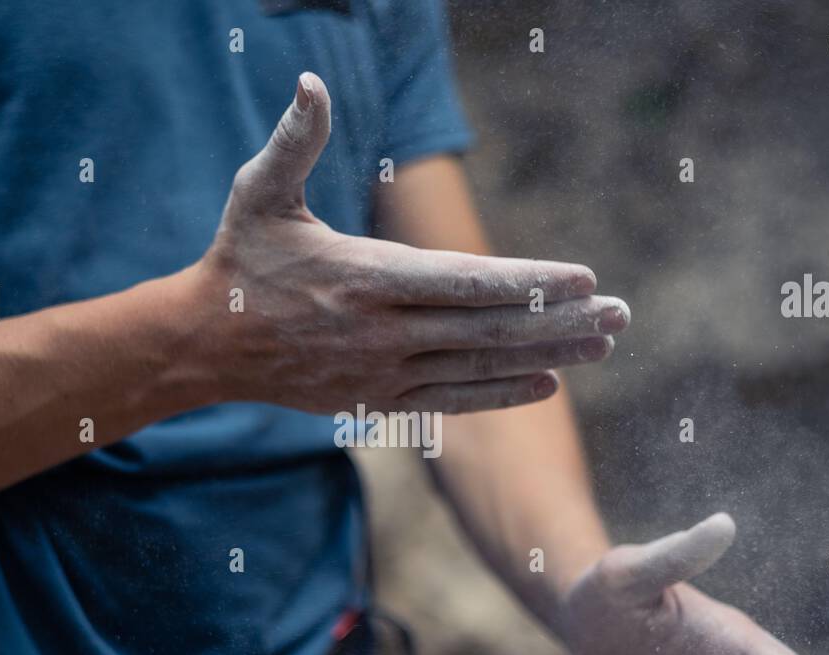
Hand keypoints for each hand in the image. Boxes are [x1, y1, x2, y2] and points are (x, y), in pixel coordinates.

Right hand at [193, 72, 629, 413]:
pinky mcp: (379, 397)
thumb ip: (295, 141)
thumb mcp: (259, 193)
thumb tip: (312, 82)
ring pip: (480, 367)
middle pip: (488, 331)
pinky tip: (546, 384)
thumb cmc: (239, 260)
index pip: (464, 283)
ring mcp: (383, 372)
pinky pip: (453, 398)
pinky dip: (502, 392)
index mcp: (364, 279)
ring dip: (547, 357)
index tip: (584, 279)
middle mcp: (382, 333)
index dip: (528, 283)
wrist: (207, 345)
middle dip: (560, 322)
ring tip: (601, 345)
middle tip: (622, 316)